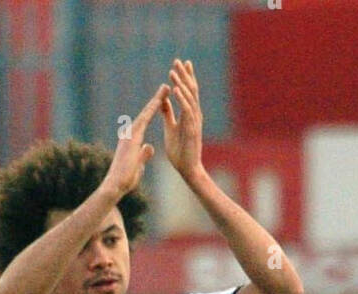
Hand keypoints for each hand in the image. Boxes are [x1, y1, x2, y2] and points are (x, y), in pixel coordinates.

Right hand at [105, 84, 170, 197]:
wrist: (116, 185)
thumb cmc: (126, 179)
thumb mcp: (139, 164)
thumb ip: (143, 154)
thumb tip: (149, 147)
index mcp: (131, 140)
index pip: (145, 121)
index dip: (154, 110)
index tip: (163, 100)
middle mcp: (129, 133)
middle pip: (146, 113)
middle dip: (156, 99)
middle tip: (166, 87)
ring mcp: (129, 134)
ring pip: (146, 113)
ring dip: (156, 100)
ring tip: (166, 88)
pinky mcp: (131, 137)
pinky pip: (145, 120)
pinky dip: (152, 110)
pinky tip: (160, 101)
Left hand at [162, 58, 203, 182]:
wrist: (187, 170)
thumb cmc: (180, 151)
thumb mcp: (171, 128)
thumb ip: (168, 114)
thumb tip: (163, 100)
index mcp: (188, 114)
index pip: (187, 91)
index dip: (184, 77)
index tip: (179, 64)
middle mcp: (193, 115)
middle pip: (190, 90)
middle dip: (184, 75)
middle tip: (178, 60)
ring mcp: (194, 122)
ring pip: (189, 98)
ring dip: (181, 84)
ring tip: (173, 72)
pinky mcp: (192, 130)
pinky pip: (187, 111)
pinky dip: (182, 100)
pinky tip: (176, 90)